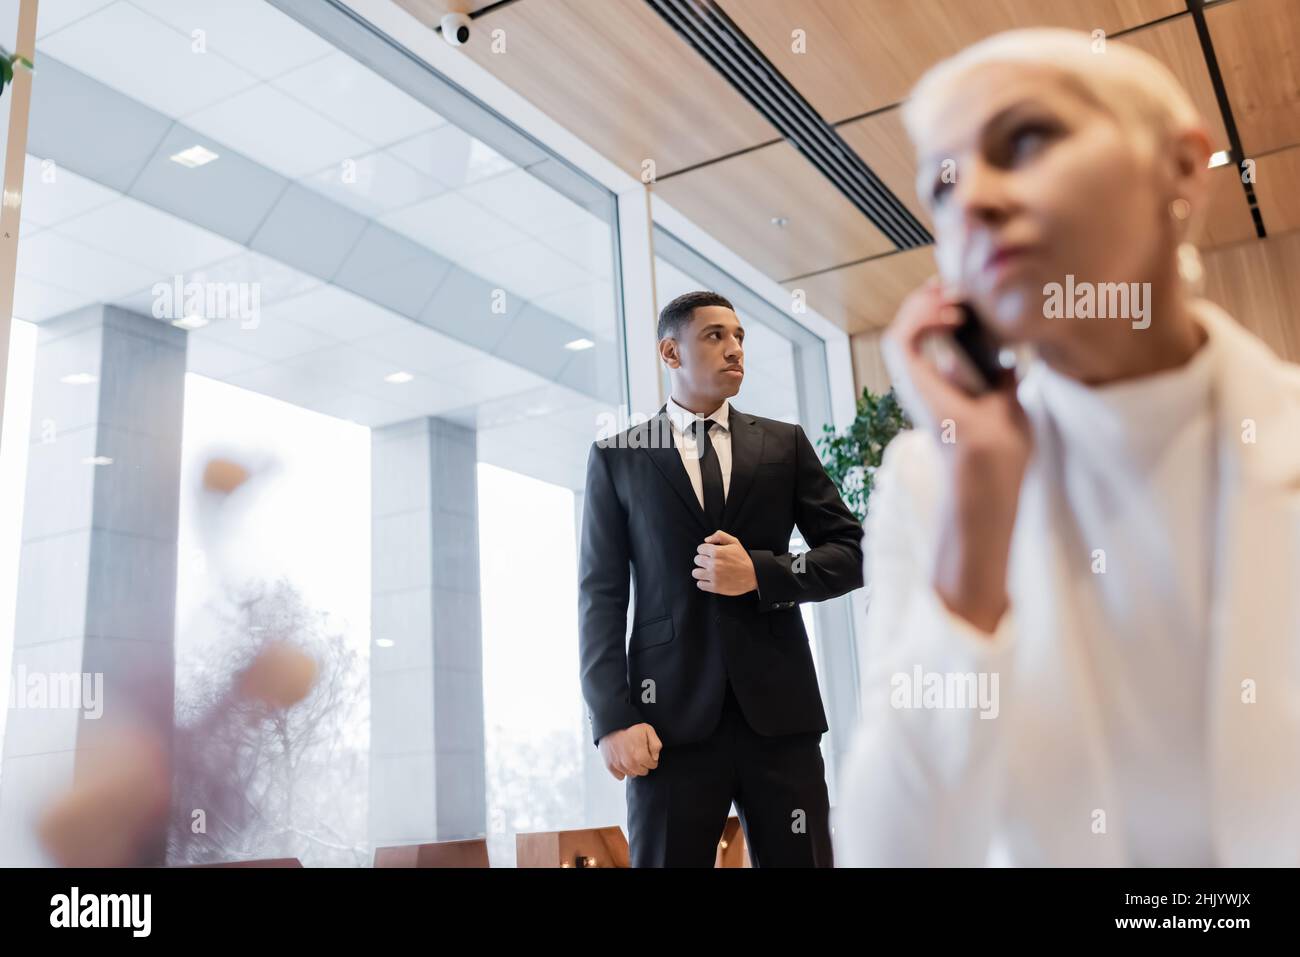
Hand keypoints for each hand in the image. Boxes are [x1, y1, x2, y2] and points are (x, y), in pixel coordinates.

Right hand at [598, 723, 661, 779]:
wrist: (612, 723)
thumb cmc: (630, 726)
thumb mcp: (648, 730)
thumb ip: (656, 745)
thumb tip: (655, 758)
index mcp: (641, 756)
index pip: (653, 765)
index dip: (651, 757)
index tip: (646, 751)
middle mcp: (630, 764)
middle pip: (643, 772)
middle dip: (643, 763)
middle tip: (639, 752)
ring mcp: (619, 765)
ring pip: (632, 774)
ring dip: (633, 767)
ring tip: (630, 755)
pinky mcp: (610, 766)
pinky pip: (620, 776)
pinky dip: (622, 771)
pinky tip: (623, 760)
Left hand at [694, 530, 757, 595]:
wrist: (753, 576)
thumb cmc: (743, 559)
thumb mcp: (734, 542)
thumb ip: (719, 536)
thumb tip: (706, 540)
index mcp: (717, 552)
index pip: (700, 549)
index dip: (705, 550)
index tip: (711, 554)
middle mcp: (714, 564)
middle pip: (697, 560)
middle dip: (703, 560)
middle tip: (710, 562)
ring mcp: (714, 576)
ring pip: (695, 573)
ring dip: (701, 572)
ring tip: (708, 571)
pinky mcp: (715, 587)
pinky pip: (700, 584)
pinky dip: (703, 582)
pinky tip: (710, 579)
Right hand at [882, 280, 1031, 633]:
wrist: (991, 470)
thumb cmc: (1002, 452)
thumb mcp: (1012, 403)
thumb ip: (1005, 381)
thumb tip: (1013, 360)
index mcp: (947, 386)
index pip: (934, 336)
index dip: (947, 307)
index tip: (971, 291)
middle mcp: (926, 382)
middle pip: (916, 325)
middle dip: (934, 297)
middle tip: (960, 284)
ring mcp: (916, 382)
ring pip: (902, 326)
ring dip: (923, 303)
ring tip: (951, 294)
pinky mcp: (911, 382)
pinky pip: (899, 337)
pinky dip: (918, 317)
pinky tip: (949, 311)